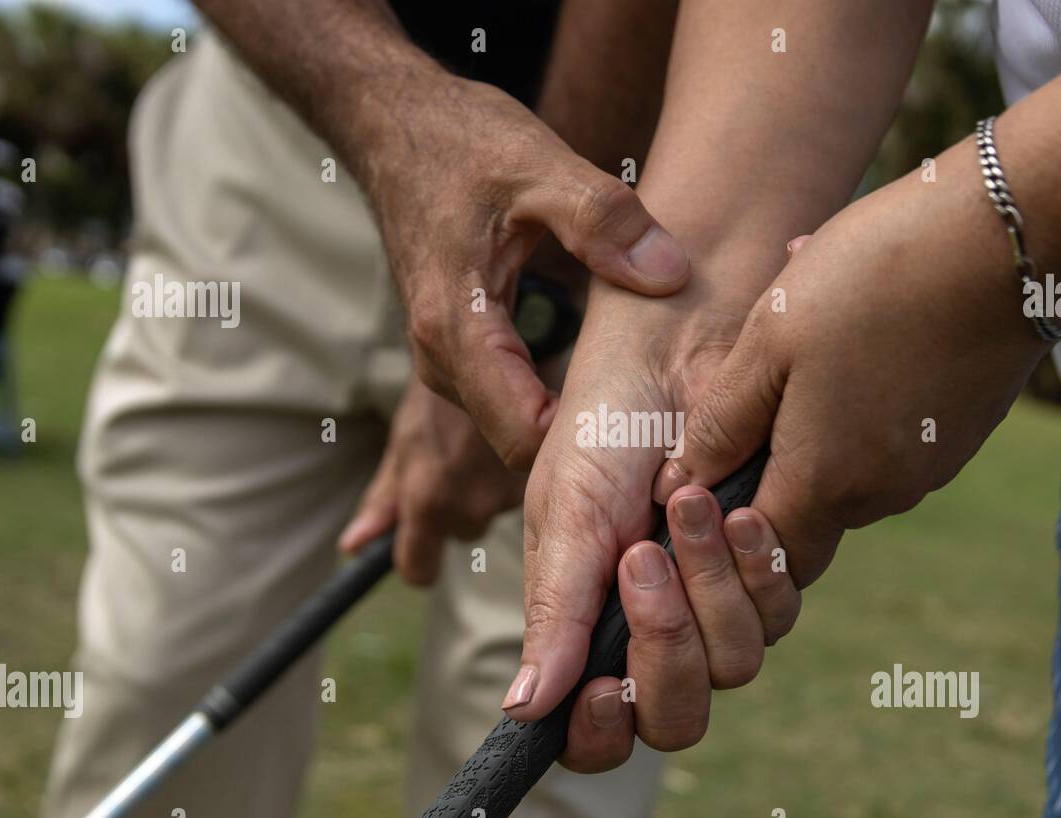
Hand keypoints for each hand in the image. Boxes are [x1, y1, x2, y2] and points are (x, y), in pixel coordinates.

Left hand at [338, 377, 524, 585]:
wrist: (490, 351)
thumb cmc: (439, 396)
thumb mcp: (405, 443)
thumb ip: (384, 499)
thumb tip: (353, 546)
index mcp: (429, 501)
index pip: (417, 568)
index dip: (415, 559)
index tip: (418, 546)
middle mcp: (473, 506)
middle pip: (460, 533)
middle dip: (455, 506)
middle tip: (454, 458)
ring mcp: (511, 496)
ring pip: (491, 511)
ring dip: (485, 487)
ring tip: (480, 444)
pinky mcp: (541, 479)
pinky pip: (519, 493)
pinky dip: (512, 474)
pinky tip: (505, 442)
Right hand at [365, 76, 689, 469]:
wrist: (392, 123)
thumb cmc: (460, 140)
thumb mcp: (541, 165)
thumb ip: (603, 219)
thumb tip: (668, 275)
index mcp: (456, 326)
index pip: (522, 436)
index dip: (587, 450)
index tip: (649, 437)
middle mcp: (440, 356)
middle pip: (520, 442)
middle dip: (588, 445)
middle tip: (662, 429)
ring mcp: (443, 355)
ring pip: (513, 422)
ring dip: (571, 422)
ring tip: (643, 403)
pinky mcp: (455, 346)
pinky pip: (507, 396)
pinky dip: (552, 396)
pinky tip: (603, 376)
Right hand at [502, 281, 798, 770]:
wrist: (680, 352)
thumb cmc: (606, 425)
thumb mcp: (565, 515)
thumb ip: (553, 611)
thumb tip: (520, 710)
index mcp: (586, 627)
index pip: (596, 731)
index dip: (598, 734)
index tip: (601, 692)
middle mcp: (653, 629)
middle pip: (673, 717)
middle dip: (661, 650)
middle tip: (641, 564)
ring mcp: (716, 604)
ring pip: (732, 666)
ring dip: (706, 587)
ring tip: (684, 504)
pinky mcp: (770, 571)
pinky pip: (778, 612)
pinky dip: (752, 564)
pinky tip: (733, 507)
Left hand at [654, 137, 1051, 589]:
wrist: (1010, 235)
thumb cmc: (875, 279)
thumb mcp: (769, 340)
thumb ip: (723, 423)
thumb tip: (687, 480)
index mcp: (828, 484)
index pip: (766, 555)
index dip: (729, 528)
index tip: (709, 467)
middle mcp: (884, 494)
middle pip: (805, 511)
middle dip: (770, 459)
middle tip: (757, 377)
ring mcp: (931, 465)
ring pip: (846, 465)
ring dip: (813, 416)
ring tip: (804, 332)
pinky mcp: (961, 430)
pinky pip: (887, 432)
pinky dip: (858, 395)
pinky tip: (855, 323)